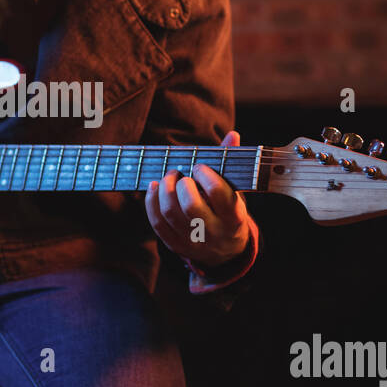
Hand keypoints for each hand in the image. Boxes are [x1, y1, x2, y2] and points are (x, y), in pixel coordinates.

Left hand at [144, 130, 250, 270]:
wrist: (225, 251)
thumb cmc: (228, 211)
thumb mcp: (235, 192)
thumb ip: (230, 164)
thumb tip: (233, 135)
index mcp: (234, 217)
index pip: (218, 193)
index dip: (205, 175)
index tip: (199, 167)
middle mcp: (214, 232)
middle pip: (191, 206)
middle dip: (181, 184)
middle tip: (180, 174)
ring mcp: (194, 242)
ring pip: (170, 214)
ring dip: (164, 189)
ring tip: (167, 178)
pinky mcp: (176, 246)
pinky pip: (158, 224)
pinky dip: (151, 202)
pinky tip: (154, 187)